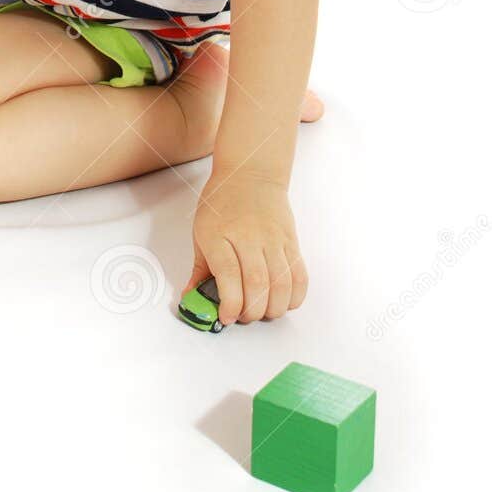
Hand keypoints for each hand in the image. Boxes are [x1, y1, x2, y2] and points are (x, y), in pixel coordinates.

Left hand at [188, 173, 307, 323]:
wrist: (250, 173)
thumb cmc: (221, 202)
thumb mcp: (200, 232)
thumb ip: (199, 269)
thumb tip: (192, 297)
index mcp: (219, 236)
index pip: (228, 276)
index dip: (230, 304)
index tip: (226, 317)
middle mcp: (248, 238)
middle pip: (257, 285)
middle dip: (251, 312)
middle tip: (244, 317)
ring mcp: (273, 239)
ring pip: (281, 284)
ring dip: (273, 308)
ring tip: (263, 311)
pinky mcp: (291, 242)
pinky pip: (299, 275)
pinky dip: (294, 296)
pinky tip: (283, 301)